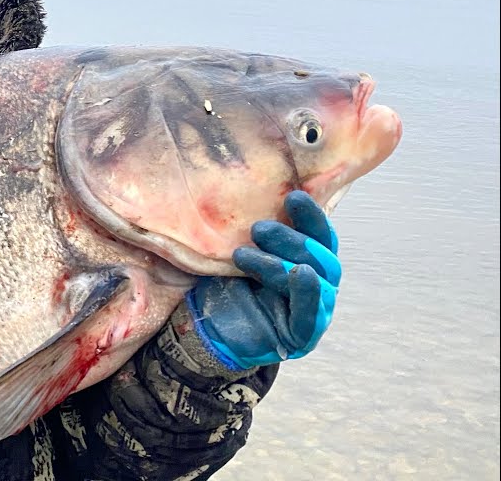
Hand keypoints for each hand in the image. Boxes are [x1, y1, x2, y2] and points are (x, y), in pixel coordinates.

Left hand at [187, 190, 341, 369]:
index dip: (311, 216)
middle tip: (257, 229)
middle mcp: (317, 284)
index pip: (318, 236)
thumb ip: (255, 232)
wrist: (205, 329)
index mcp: (306, 261)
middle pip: (319, 256)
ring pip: (314, 279)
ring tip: (243, 256)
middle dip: (290, 239)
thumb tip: (252, 189)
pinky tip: (301, 274)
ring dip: (280, 263)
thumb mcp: (237, 252)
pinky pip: (311, 314)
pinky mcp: (303, 336)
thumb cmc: (224, 285)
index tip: (294, 196)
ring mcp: (314, 311)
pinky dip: (309, 293)